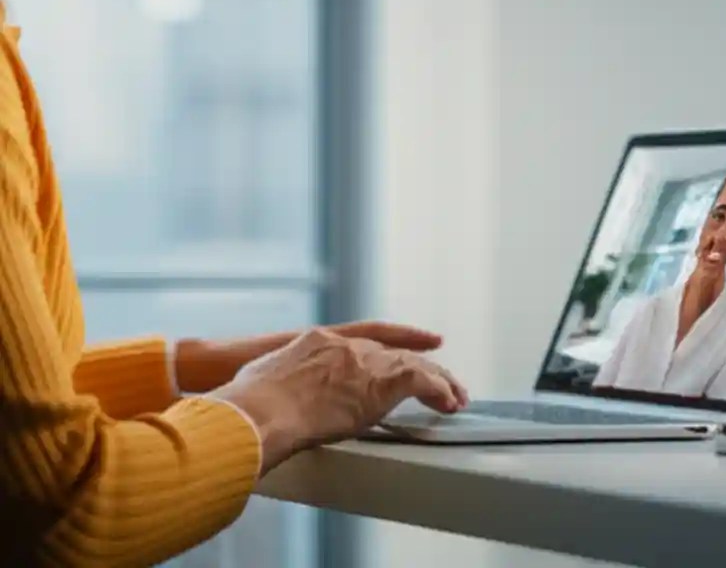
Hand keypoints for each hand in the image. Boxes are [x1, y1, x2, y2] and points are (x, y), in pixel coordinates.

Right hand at [175, 321, 443, 393]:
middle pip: (393, 351)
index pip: (362, 338)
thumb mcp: (259, 380)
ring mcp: (363, 361)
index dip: (386, 341)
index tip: (404, 343)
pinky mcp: (381, 381)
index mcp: (315, 342)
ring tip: (457, 397)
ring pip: (414, 364)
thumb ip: (276, 381)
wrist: (257, 411)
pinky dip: (439, 391)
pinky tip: (450, 403)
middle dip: (419, 364)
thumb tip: (268, 397)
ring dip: (439, 382)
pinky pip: (422, 381)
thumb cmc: (245, 405)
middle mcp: (343, 346)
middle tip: (442, 379)